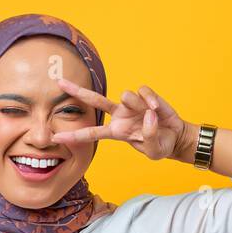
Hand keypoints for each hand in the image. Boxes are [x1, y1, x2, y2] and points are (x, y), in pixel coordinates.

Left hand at [51, 78, 193, 161]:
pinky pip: (142, 91)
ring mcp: (131, 105)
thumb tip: (147, 114)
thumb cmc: (160, 145)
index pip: (91, 134)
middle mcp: (119, 116)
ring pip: (125, 95)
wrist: (176, 137)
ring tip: (151, 115)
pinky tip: (156, 109)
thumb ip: (148, 136)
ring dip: (138, 104)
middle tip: (59, 82)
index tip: (55, 137)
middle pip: (94, 100)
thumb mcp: (154, 151)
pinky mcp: (144, 96)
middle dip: (76, 91)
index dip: (74, 135)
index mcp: (116, 132)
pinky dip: (150, 99)